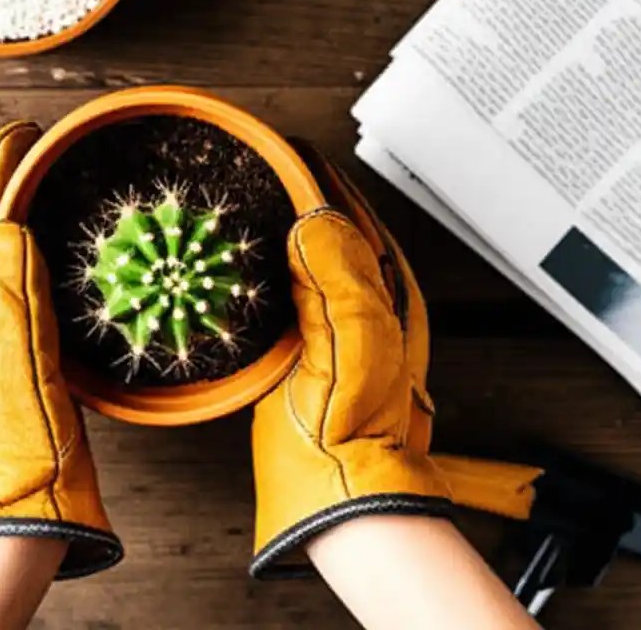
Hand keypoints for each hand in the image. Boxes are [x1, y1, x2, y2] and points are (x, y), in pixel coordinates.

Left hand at [0, 122, 120, 578]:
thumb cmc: (14, 442)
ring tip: (28, 182)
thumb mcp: (14, 357)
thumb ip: (6, 285)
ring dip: (3, 215)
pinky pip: (1, 288)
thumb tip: (2, 225)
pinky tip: (32, 256)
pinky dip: (16, 257)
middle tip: (26, 145)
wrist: (13, 513)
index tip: (18, 132)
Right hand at [250, 159, 541, 577]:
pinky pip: (296, 289)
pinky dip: (277, 265)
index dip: (319, 178)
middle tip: (265, 163)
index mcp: (385, 292)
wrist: (343, 490)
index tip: (286, 148)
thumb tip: (314, 219)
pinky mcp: (313, 350)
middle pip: (335, 229)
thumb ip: (336, 277)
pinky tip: (255, 261)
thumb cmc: (356, 425)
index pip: (350, 213)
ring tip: (257, 198)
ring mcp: (342, 326)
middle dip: (304, 193)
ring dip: (289, 225)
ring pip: (315, 256)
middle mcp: (369, 303)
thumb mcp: (352, 342)